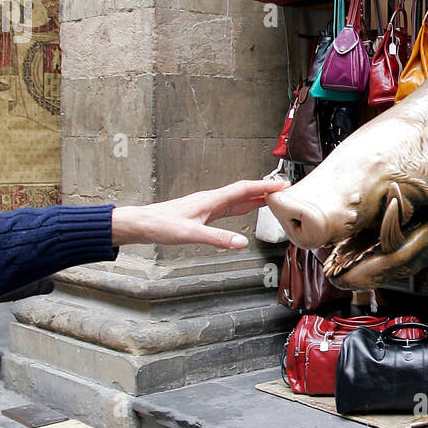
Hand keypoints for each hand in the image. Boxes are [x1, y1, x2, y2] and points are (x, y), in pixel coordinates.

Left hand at [111, 179, 289, 250]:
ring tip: (272, 199)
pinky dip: (242, 206)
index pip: (244, 189)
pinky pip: (228, 207)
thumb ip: (217, 238)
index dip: (264, 186)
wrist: (141, 224)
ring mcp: (207, 206)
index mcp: (211, 200)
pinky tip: (245, 210)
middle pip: (244, 191)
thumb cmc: (161, 225)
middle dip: (265, 190)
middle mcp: (211, 200)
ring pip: (237, 199)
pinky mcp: (202, 213)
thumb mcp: (191, 234)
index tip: (283, 185)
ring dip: (255, 197)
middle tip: (285, 190)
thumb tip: (241, 242)